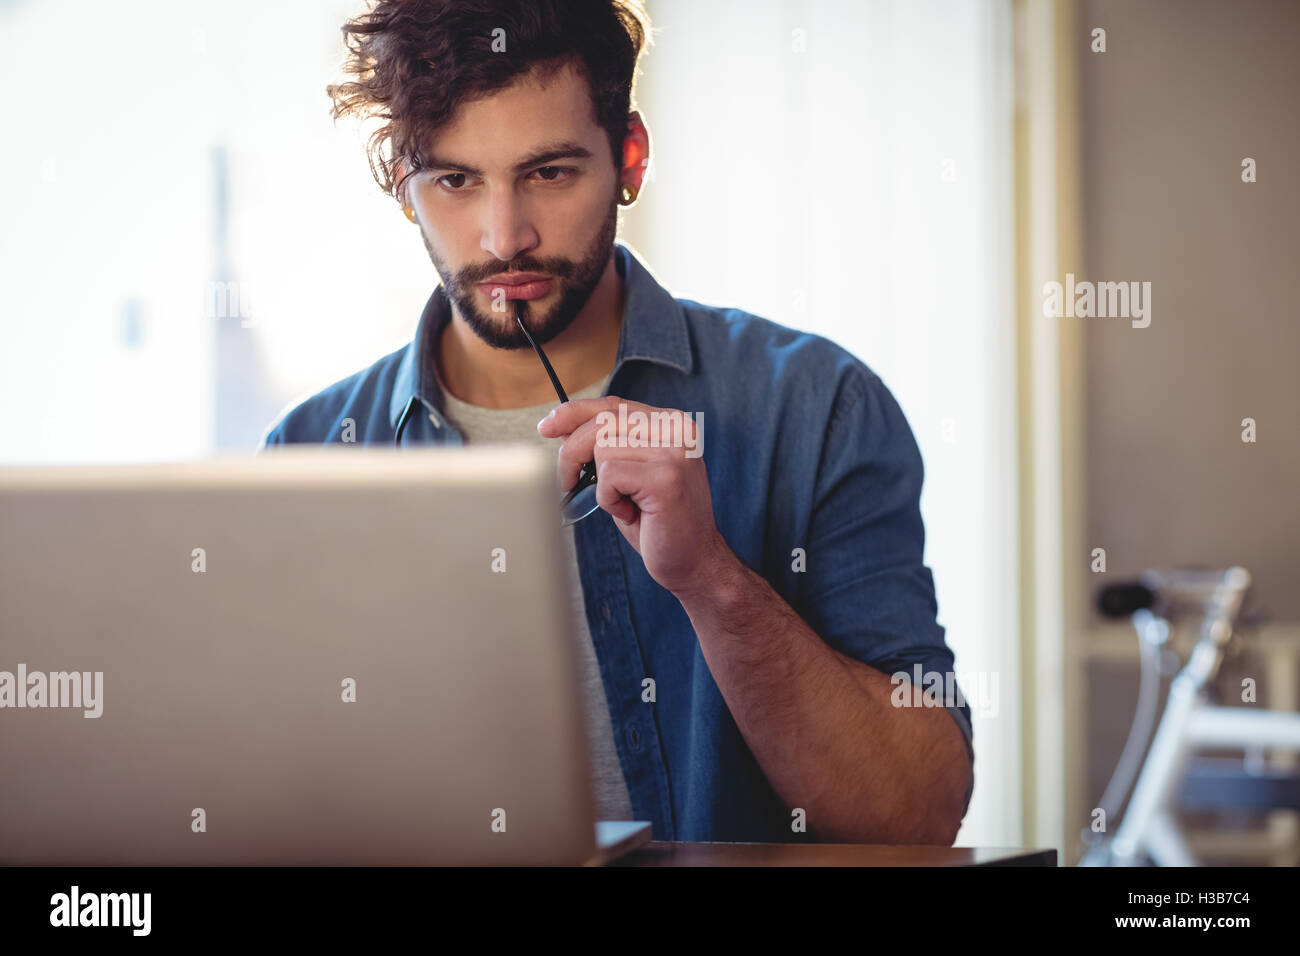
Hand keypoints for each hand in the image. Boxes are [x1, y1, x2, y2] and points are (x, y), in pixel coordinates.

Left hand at [537, 396, 729, 598]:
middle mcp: (677, 430)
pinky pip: (610, 475)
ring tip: (622, 504)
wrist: (693, 560)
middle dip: (572, 454)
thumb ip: (606, 446)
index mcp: (671, 424)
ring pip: (602, 447)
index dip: (575, 413)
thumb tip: (562, 428)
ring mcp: (675, 451)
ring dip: (599, 484)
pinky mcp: (666, 477)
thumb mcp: (627, 475)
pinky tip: (631, 513)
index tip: (547, 427)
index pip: (614, 405)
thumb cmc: (658, 521)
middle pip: (602, 422)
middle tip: (569, 483)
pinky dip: (609, 499)